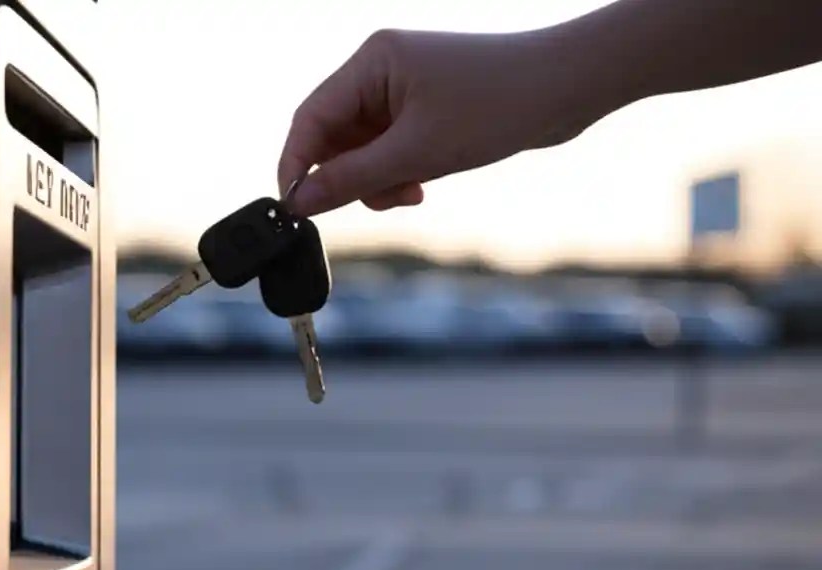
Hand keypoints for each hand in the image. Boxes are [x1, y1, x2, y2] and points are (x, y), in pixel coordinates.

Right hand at [278, 28, 608, 216]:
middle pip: (334, 137)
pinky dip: (399, 172)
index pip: (309, 119)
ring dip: (378, 180)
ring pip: (362, 149)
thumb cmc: (500, 105)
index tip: (294, 210)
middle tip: (381, 201)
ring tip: (413, 192)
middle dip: (351, 177)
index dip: (296, 167)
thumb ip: (351, 179)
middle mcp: (381, 69)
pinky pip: (390, 148)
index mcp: (371, 62)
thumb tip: (299, 201)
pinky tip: (424, 182)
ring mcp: (404, 88)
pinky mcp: (425, 107)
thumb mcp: (417, 153)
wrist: (572, 87)